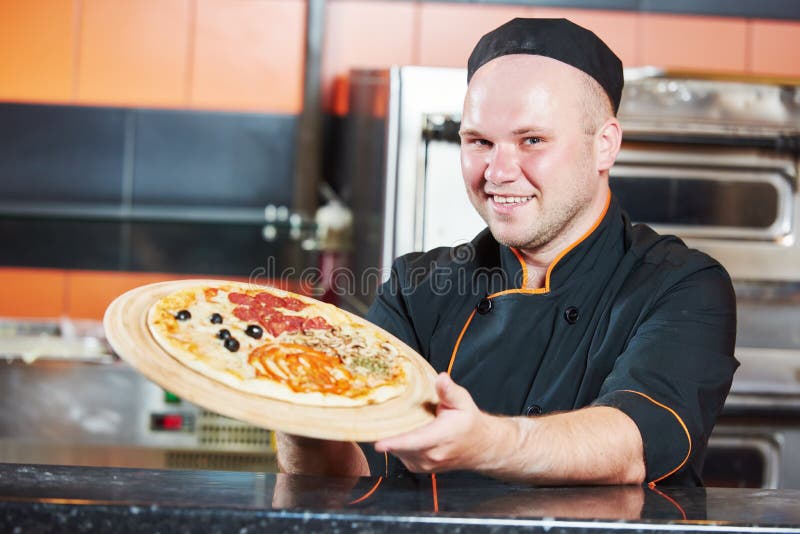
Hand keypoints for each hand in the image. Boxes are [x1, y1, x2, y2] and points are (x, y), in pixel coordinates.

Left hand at [374, 372, 500, 472]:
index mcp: (441, 438)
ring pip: (397, 451)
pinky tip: (403, 431)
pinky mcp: (418, 467)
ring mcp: (424, 464)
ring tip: (396, 421)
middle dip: (386, 433)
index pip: (414, 442)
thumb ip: (449, 391)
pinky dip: (397, 444)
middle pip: (399, 446)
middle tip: (377, 416)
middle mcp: (431, 455)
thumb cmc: (468, 422)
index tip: (378, 443)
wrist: (479, 445)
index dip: (394, 442)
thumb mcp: (463, 401)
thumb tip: (441, 378)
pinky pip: (400, 454)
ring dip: (392, 437)